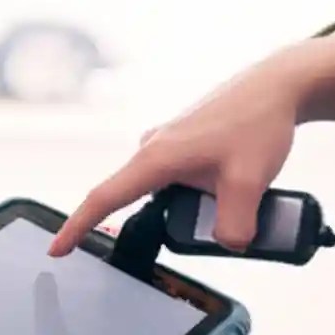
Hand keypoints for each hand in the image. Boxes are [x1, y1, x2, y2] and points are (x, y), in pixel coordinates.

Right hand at [49, 49, 310, 255]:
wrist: (278, 85)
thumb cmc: (258, 122)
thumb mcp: (251, 182)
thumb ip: (234, 225)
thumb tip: (227, 244)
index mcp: (155, 158)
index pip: (104, 199)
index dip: (77, 228)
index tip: (56, 250)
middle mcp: (151, 148)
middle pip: (141, 200)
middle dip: (176, 219)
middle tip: (222, 211)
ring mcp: (164, 144)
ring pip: (166, 191)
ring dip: (194, 202)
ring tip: (240, 185)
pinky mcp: (180, 143)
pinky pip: (178, 178)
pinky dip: (201, 189)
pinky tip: (234, 175)